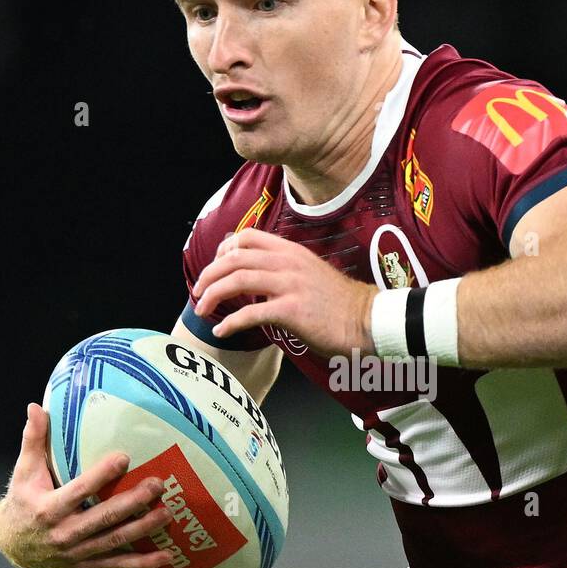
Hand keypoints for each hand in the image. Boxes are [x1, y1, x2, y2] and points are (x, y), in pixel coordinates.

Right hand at [0, 403, 175, 567]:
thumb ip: (33, 440)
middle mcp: (65, 532)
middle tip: (157, 485)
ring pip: (115, 540)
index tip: (124, 457)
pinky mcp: (87, 565)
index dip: (101, 475)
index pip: (79, 490)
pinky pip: (117, 564)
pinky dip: (142, 562)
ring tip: (167, 513)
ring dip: (143, 528)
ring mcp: (78, 552)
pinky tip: (167, 556)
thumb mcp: (24, 471)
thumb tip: (35, 407)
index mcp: (49, 508)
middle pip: (103, 517)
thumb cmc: (23, 502)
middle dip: (132, 502)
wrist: (11, 545)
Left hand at [193, 228, 377, 356]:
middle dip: (209, 275)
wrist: (368, 320)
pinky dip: (231, 322)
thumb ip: (285, 270)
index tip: (215, 268)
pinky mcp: (292, 311)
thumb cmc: (340, 304)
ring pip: (237, 280)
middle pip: (234, 257)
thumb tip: (258, 279)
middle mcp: (288, 262)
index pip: (246, 237)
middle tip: (198, 293)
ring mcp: (290, 285)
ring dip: (213, 295)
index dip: (223, 250)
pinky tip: (222, 331)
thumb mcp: (310, 274)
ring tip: (202, 310)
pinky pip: (251, 313)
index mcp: (291, 251)